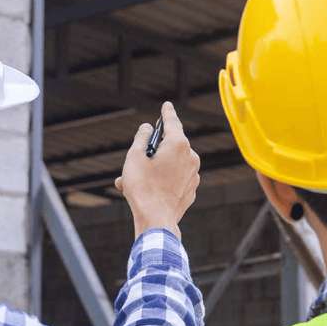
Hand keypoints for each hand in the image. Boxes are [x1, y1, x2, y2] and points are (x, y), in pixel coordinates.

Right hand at [114, 102, 200, 238]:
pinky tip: (147, 191)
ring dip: (154, 168)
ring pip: (171, 164)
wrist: (156, 220)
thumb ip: (142, 138)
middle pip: (170, 145)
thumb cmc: (143, 188)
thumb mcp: (134, 157)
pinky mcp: (191, 189)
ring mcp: (193, 174)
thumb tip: (148, 129)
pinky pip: (175, 178)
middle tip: (135, 159)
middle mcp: (191, 156)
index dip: (167, 112)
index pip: (172, 121)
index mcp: (179, 144)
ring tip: (132, 181)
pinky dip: (162, 180)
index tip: (166, 105)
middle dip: (152, 151)